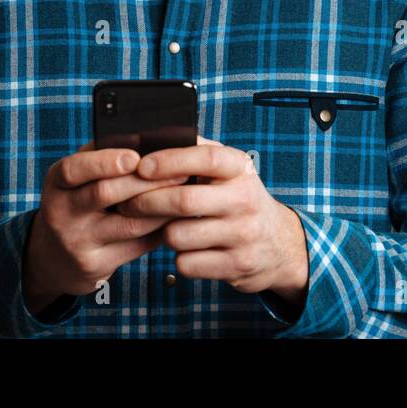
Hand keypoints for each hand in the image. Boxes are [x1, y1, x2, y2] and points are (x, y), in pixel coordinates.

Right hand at [23, 140, 189, 313]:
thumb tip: (148, 139)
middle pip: (106, 193)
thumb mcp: (76, 180)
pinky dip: (160, 229)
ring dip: (162, 207)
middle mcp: (61, 213)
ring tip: (186, 193)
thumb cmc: (76, 203)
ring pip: (129, 223)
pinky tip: (176, 218)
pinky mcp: (95, 265)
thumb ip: (102, 158)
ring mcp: (77, 242)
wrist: (54, 258)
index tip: (134, 157)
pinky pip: (137, 246)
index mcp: (56, 183)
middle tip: (181, 172)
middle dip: (146, 181)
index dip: (104, 162)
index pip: (74, 169)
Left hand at [116, 136, 308, 305]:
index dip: (170, 161)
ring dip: (162, 233)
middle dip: (146, 202)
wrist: (279, 245)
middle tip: (128, 203)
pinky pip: (186, 263)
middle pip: (184, 201)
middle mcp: (245, 200)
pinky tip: (187, 249)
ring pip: (178, 236)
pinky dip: (178, 257)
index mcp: (241, 169)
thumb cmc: (239, 200)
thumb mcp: (230, 171)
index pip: (205, 158)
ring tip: (165, 227)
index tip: (141, 167)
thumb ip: (197, 154)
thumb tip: (150, 141)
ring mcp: (243, 235)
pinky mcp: (237, 265)